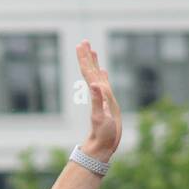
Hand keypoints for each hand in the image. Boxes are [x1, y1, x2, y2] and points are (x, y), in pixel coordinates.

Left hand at [76, 40, 120, 161]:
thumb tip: (94, 85)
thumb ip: (98, 101)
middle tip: (84, 41)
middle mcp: (98, 93)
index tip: (81, 44)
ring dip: (94, 63)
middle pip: (90, 71)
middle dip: (87, 56)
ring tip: (92, 51)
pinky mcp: (107, 103)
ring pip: (97, 75)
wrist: (102, 146)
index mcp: (96, 93)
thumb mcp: (101, 117)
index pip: (88, 72)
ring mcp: (103, 97)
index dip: (85, 58)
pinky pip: (105, 85)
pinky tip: (103, 72)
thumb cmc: (103, 134)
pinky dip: (103, 76)